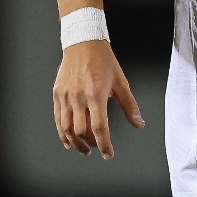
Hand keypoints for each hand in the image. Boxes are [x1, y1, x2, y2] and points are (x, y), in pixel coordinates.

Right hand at [52, 39, 144, 158]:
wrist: (83, 43)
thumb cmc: (102, 60)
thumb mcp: (120, 82)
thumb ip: (129, 105)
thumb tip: (139, 123)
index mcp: (96, 95)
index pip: (99, 127)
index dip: (104, 144)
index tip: (108, 154)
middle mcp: (78, 97)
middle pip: (81, 131)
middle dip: (90, 144)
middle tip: (97, 147)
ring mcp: (66, 96)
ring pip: (67, 128)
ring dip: (75, 142)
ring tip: (83, 149)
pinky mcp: (57, 94)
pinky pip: (58, 118)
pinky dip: (62, 133)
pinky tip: (68, 140)